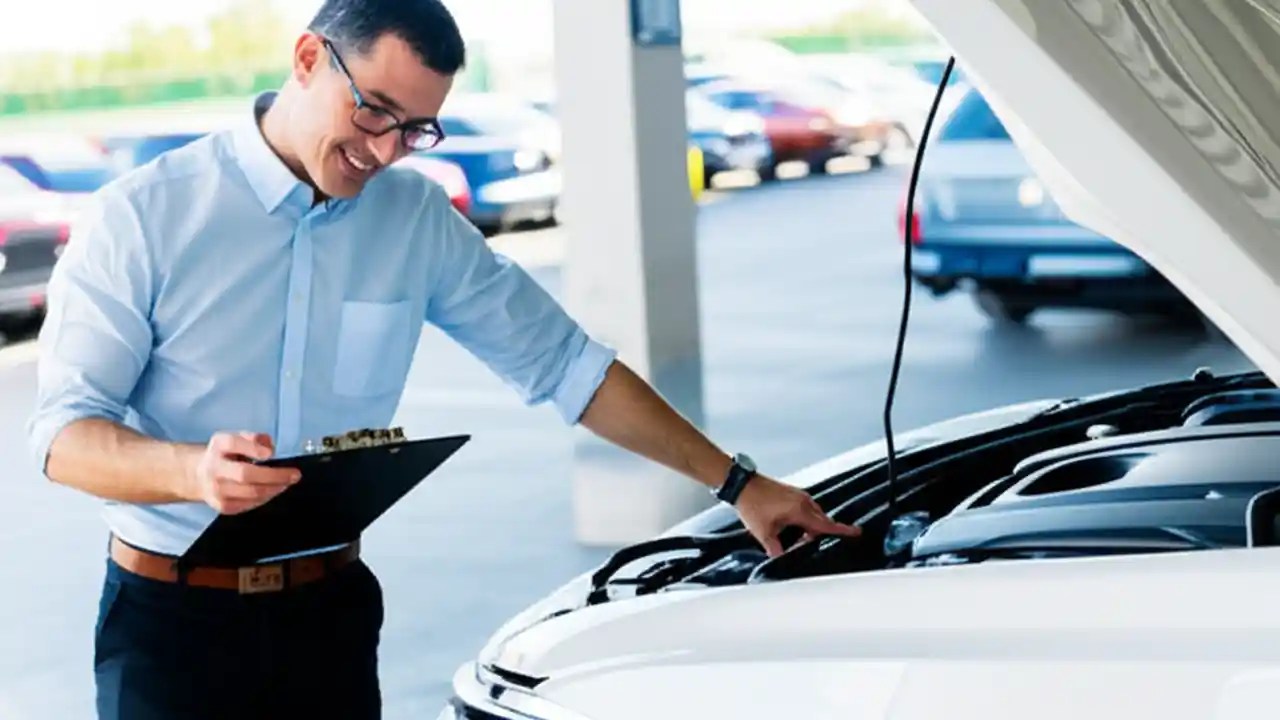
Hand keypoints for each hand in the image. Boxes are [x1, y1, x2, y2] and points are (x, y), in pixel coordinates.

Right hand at [187, 432, 300, 513]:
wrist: (199, 475)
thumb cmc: (226, 455)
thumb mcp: (237, 438)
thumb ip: (255, 438)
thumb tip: (270, 447)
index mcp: (219, 446)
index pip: (233, 444)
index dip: (252, 448)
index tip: (270, 453)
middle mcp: (214, 468)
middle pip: (244, 474)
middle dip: (274, 475)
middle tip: (294, 475)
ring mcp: (216, 489)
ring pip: (250, 493)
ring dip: (274, 488)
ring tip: (287, 483)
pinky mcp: (222, 506)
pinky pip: (249, 504)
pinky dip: (265, 498)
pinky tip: (273, 490)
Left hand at [734, 475, 860, 556]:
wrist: (742, 484)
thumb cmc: (752, 504)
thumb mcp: (763, 532)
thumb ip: (776, 549)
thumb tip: (782, 560)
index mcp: (800, 510)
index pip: (826, 524)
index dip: (843, 531)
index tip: (857, 532)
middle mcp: (804, 501)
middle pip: (821, 523)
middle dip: (815, 536)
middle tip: (798, 545)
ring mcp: (799, 496)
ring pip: (813, 517)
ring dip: (807, 528)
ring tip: (787, 535)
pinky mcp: (793, 494)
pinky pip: (806, 510)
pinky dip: (802, 520)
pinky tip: (787, 525)